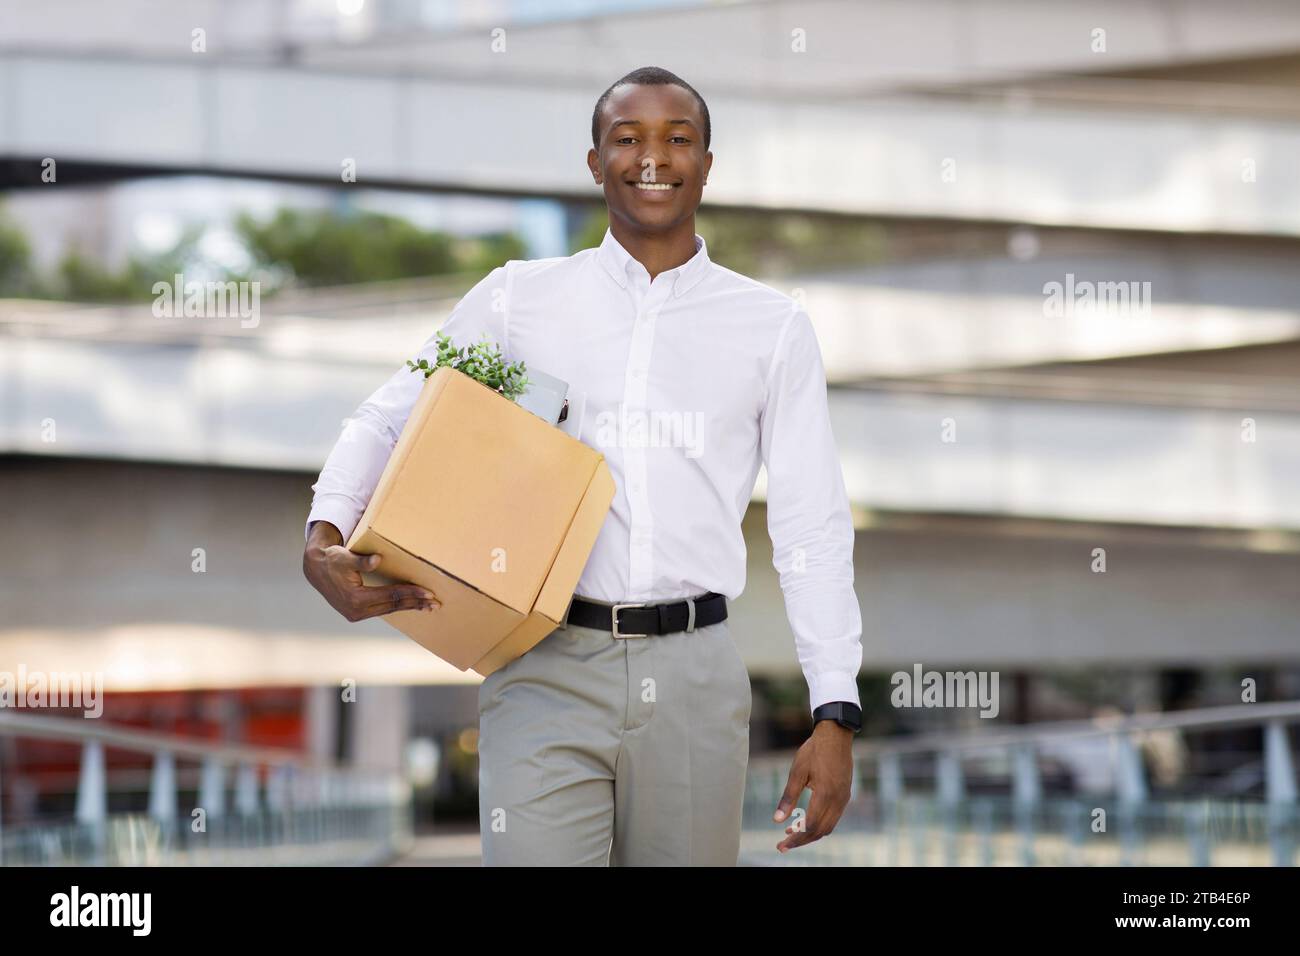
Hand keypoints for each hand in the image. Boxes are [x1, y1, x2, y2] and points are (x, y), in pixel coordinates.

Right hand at [302, 520, 440, 621]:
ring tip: (428, 607)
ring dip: (409, 607)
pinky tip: (410, 606)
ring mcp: (357, 614)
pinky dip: (398, 607)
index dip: (411, 593)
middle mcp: (357, 610)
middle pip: (393, 606)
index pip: (391, 596)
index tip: (428, 593)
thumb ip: (361, 561)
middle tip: (436, 603)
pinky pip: (383, 609)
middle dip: (416, 604)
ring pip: (389, 610)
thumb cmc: (331, 560)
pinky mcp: (357, 612)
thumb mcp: (344, 558)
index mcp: (356, 598)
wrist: (315, 569)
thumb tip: (377, 560)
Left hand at [772, 719, 853, 852]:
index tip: (781, 845)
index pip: (810, 826)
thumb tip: (777, 820)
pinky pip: (834, 817)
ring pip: (828, 826)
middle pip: (820, 831)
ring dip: (811, 833)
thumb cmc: (814, 751)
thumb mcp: (797, 772)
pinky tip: (806, 820)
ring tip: (791, 833)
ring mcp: (844, 798)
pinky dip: (820, 824)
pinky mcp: (845, 794)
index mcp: (825, 795)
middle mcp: (837, 800)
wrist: (835, 736)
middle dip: (802, 840)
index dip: (796, 839)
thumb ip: (788, 797)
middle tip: (783, 845)